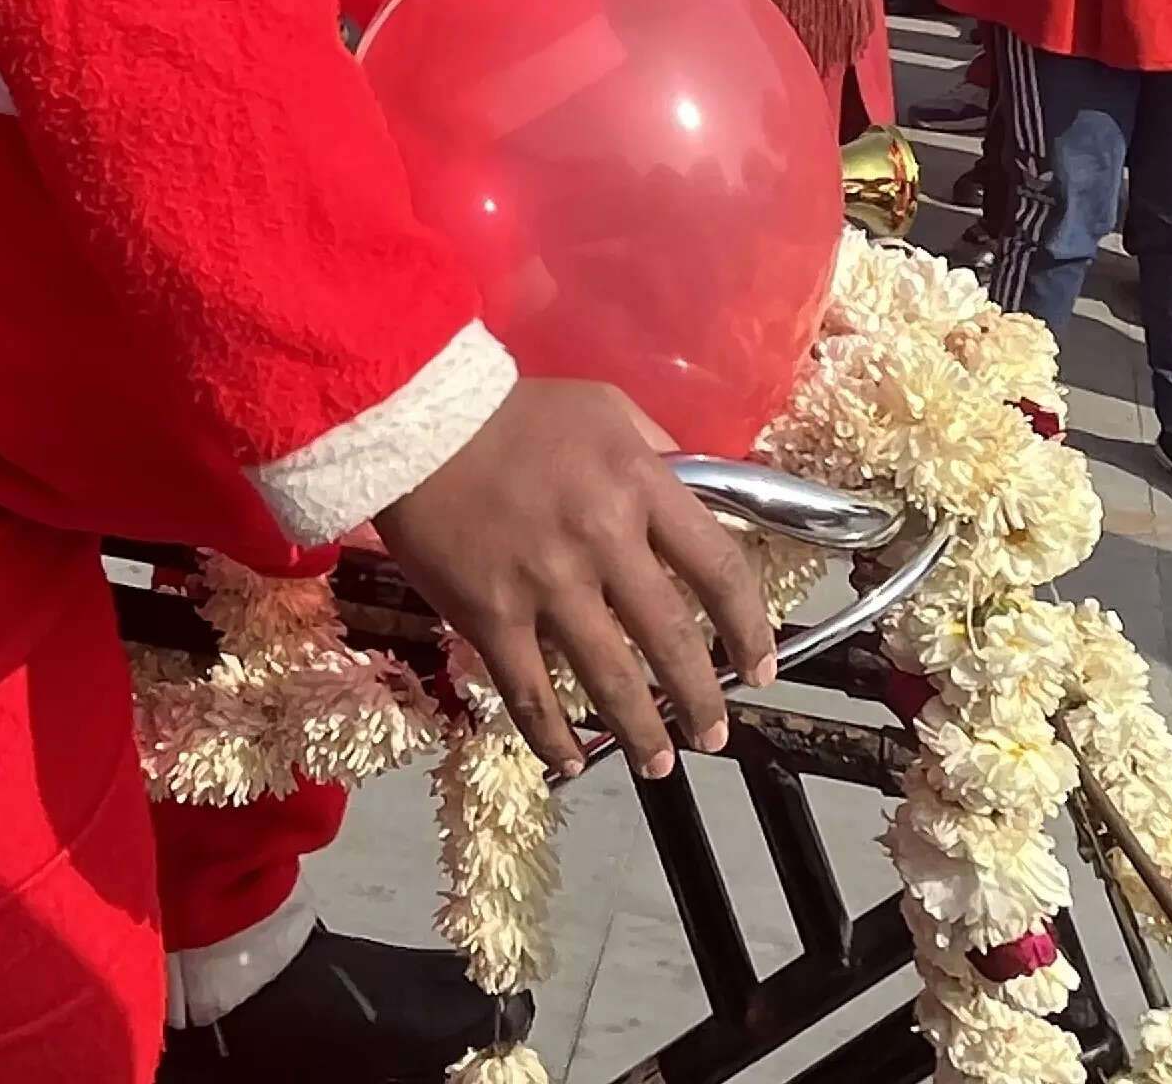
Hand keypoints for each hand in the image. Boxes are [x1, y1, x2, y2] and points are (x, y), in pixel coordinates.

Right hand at [373, 377, 777, 780]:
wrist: (412, 418)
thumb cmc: (514, 411)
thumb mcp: (606, 408)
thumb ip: (659, 454)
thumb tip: (699, 499)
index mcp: (640, 486)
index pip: (719, 569)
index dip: (749, 628)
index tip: (759, 665)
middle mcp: (602, 542)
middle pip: (672, 639)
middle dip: (701, 698)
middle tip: (713, 734)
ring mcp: (545, 585)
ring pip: (610, 680)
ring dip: (642, 733)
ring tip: (659, 764)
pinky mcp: (489, 617)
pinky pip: (531, 694)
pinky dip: (553, 737)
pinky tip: (570, 763)